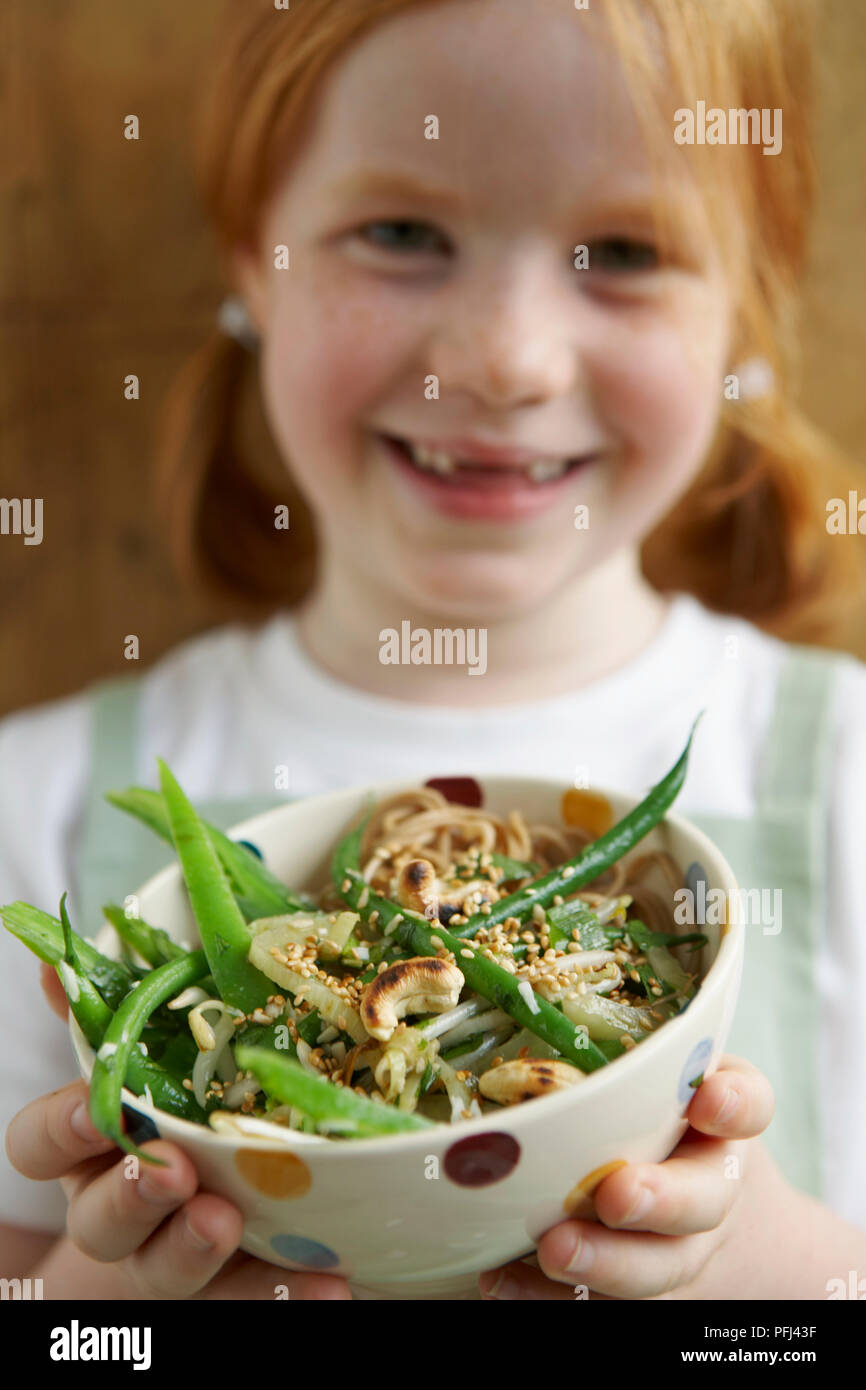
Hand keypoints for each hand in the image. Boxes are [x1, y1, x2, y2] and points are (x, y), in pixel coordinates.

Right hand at [4, 965, 351, 1299]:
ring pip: (164, 1268)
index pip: (43, 1144)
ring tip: (228, 1221)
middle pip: (100, 1217)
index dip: (62, 1128)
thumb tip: (61, 963)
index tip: (94, 1106)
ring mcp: (172, 1256)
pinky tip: (328, 1284)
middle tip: (174, 1171)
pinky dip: (285, 1294)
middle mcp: (120, 1208)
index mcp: (92, 1146)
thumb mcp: (153, 1054)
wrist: (217, 1206)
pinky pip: (250, 1300)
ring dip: (193, 1247)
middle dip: (135, 1193)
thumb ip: (115, 1013)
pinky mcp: (231, 1289)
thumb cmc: (182, 1105)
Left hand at [478, 1053, 773, 1299]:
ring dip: (605, 1262)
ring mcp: (674, 1248)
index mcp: (720, 1122)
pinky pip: (595, 1307)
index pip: (747, 1104)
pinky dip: (543, 1298)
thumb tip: (519, 990)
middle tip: (614, 1193)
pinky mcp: (632, 1290)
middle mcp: (706, 1187)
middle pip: (702, 1201)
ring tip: (554, 1249)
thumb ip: (628, 1046)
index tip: (704, 1097)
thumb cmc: (658, 1119)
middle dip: (659, 1199)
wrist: (699, 1219)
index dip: (732, 1103)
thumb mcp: (662, 1072)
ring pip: (656, 1268)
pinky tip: (500, 1278)